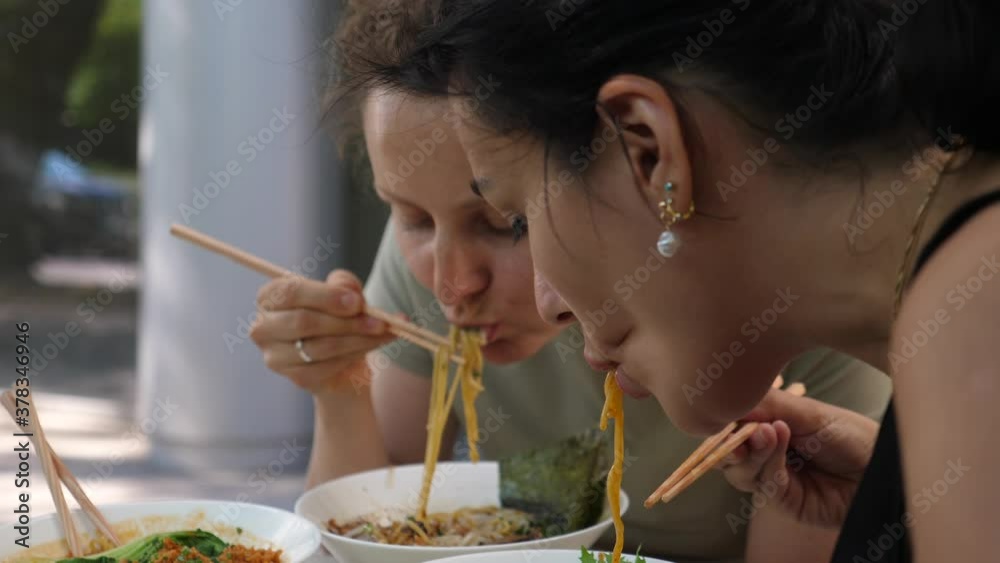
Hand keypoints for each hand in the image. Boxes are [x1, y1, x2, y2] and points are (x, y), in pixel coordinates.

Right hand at [249, 270, 395, 392]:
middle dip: (345, 321)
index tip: (357, 301)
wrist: (345, 362)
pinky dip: (355, 354)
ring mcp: (276, 356)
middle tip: (378, 320)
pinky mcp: (295, 378)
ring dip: (357, 338)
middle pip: (303, 322)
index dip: (325, 296)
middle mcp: (264, 327)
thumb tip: (350, 291)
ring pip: (319, 346)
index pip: (290, 292)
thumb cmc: (340, 318)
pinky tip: (372, 345)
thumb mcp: (345, 295)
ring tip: (383, 331)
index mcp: (270, 297)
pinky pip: (327, 367)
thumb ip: (345, 285)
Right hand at [717, 387, 879, 527]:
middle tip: (742, 427)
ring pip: (739, 471)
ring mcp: (771, 478)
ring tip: (768, 431)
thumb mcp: (807, 411)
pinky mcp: (783, 501)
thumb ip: (769, 405)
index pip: (731, 426)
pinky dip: (767, 463)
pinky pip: (763, 484)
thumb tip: (732, 403)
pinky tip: (778, 440)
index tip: (723, 410)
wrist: (881, 467)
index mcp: (766, 429)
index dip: (723, 420)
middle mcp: (765, 455)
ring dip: (749, 451)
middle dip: (728, 441)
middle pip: (726, 452)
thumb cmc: (851, 434)